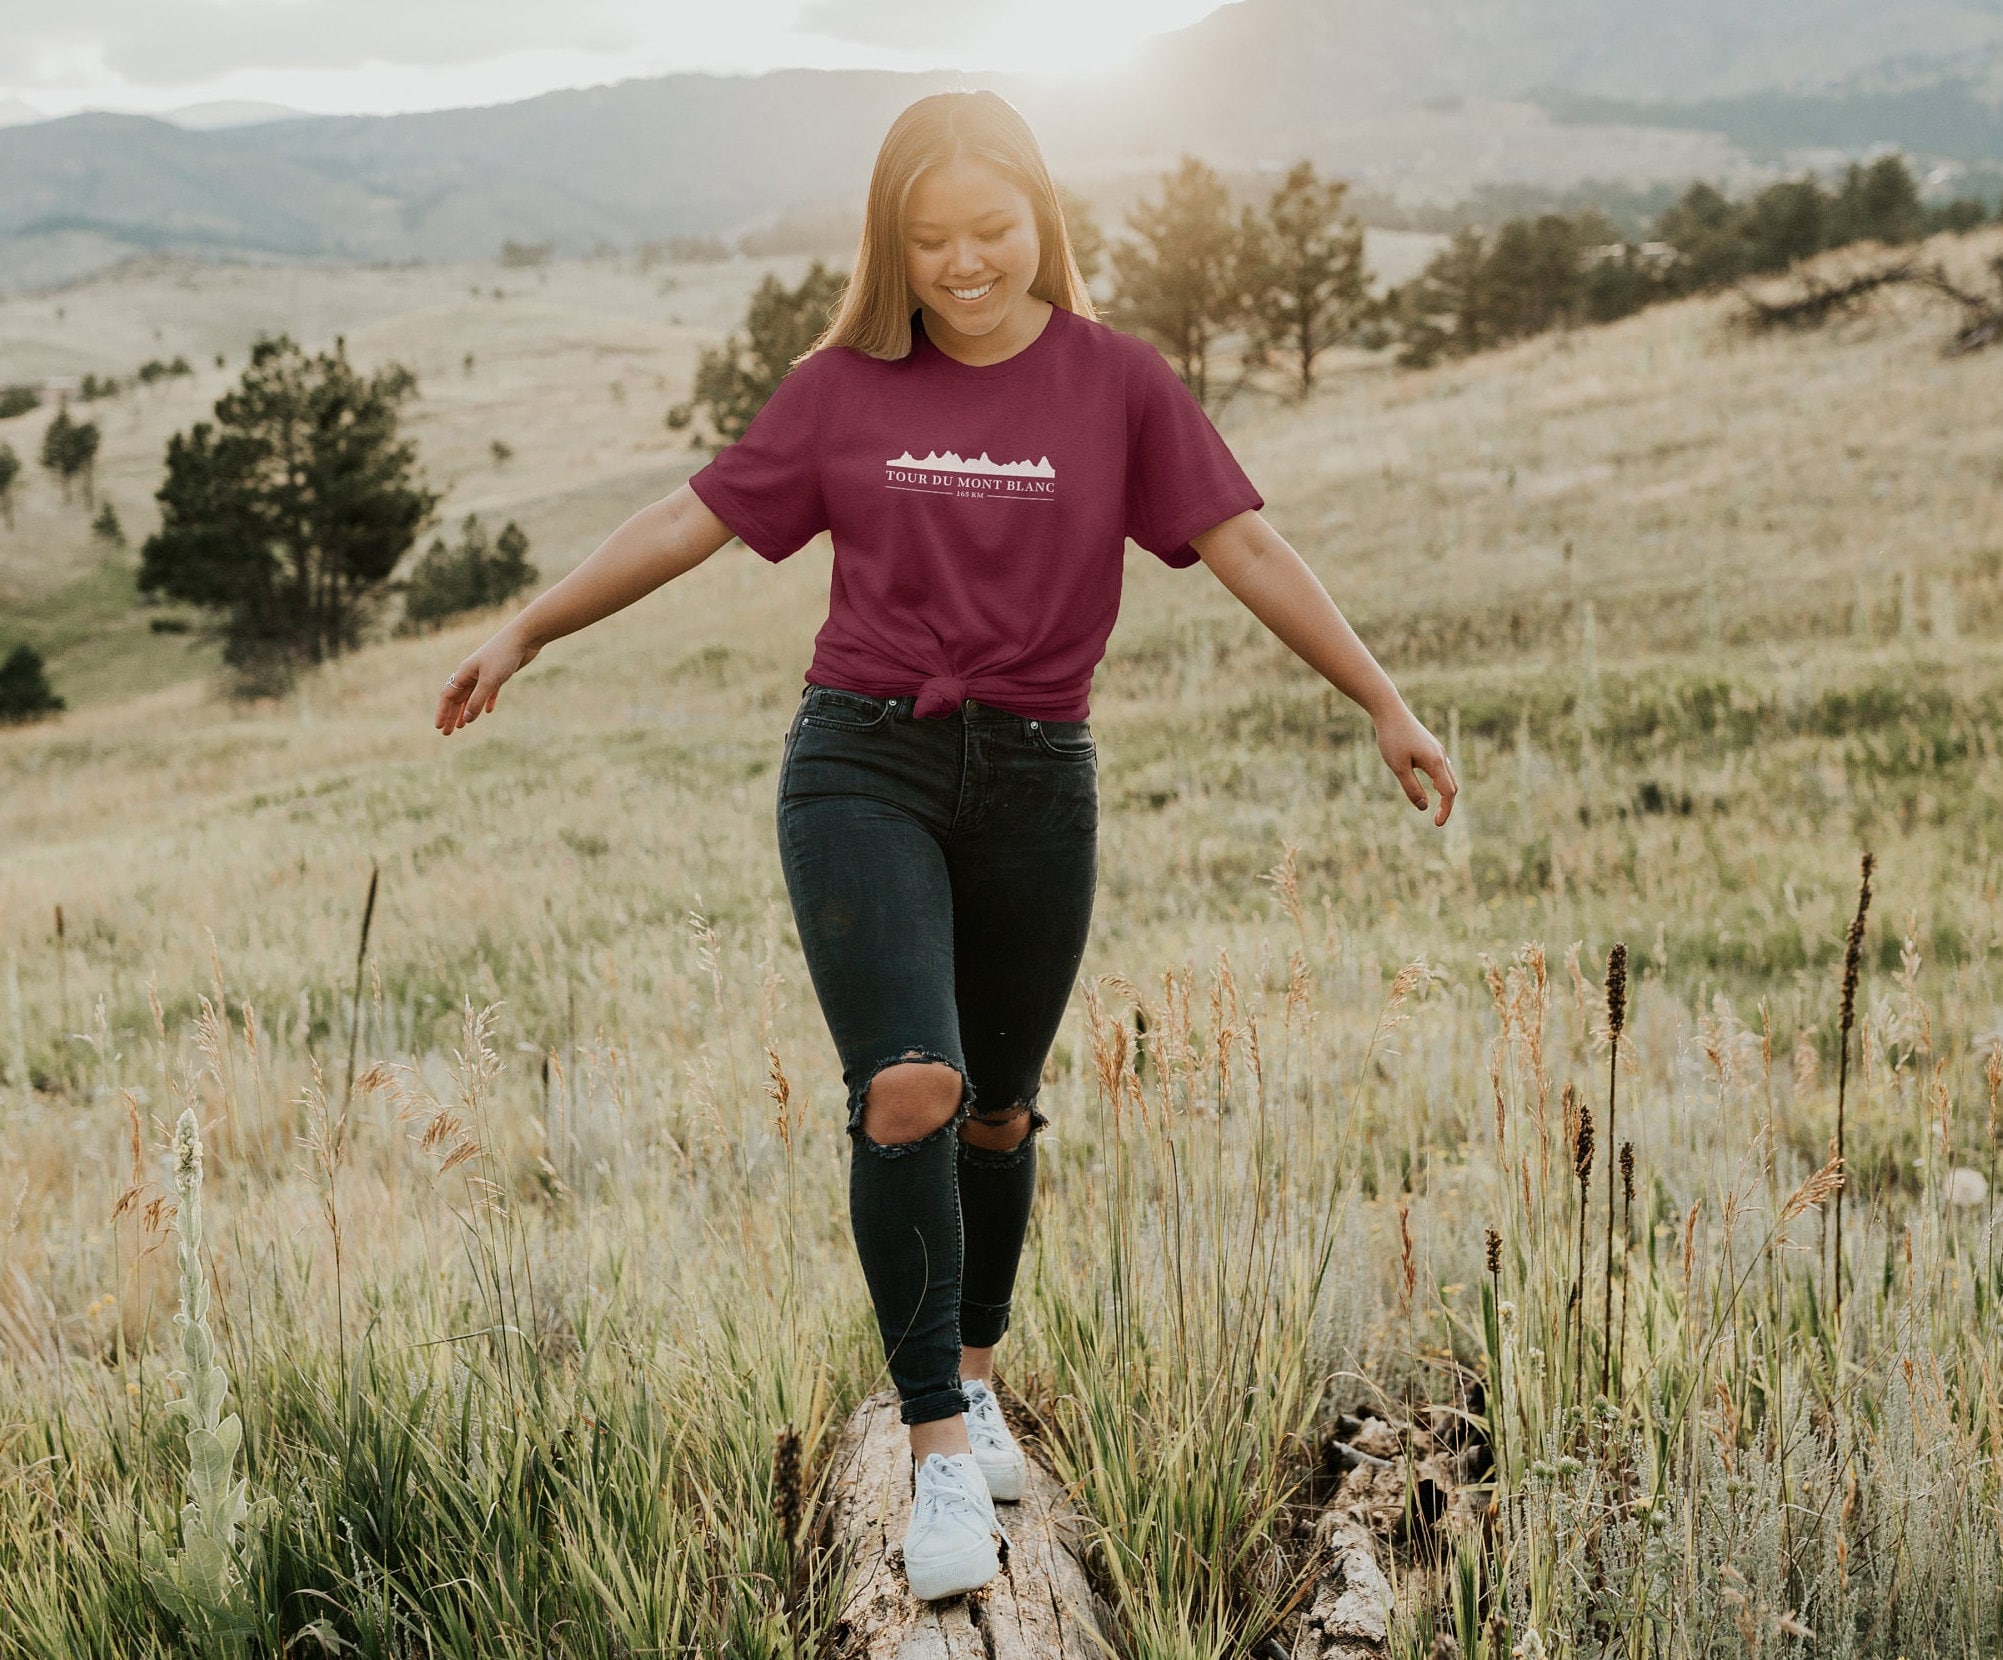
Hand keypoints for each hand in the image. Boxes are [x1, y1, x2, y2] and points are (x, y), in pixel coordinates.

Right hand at [435, 624, 540, 734]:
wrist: (524, 638)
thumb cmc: (503, 656)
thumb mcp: (489, 681)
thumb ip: (477, 700)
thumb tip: (466, 719)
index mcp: (464, 673)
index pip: (448, 696)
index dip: (442, 712)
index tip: (439, 727)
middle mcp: (471, 673)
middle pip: (458, 698)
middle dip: (452, 715)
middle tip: (448, 733)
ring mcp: (485, 673)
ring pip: (472, 696)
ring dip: (467, 711)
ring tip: (463, 725)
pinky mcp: (499, 674)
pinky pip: (489, 691)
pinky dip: (486, 702)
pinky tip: (488, 712)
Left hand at [1374, 704, 1457, 825]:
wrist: (1390, 711)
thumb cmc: (1391, 738)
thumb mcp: (1398, 767)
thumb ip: (1412, 788)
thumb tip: (1424, 807)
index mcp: (1435, 762)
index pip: (1448, 792)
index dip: (1445, 810)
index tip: (1437, 824)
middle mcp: (1441, 756)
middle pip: (1452, 786)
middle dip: (1447, 804)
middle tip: (1437, 820)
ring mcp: (1437, 750)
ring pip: (1448, 776)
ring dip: (1445, 793)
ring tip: (1437, 807)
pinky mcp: (1431, 746)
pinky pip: (1442, 768)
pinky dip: (1440, 782)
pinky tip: (1432, 785)